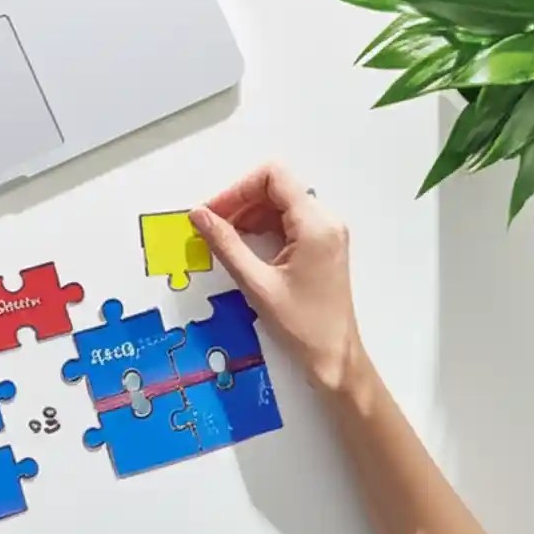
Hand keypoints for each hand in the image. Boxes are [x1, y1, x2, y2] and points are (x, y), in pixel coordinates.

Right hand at [190, 163, 363, 393]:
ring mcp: (326, 232)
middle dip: (240, 202)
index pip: (273, 177)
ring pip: (280, 204)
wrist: (335, 356)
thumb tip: (198, 215)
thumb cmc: (301, 325)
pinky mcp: (322, 245)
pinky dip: (262, 227)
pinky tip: (242, 246)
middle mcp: (325, 220)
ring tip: (223, 238)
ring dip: (249, 215)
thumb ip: (225, 244)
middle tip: (211, 227)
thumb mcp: (256, 283)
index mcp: (315, 224)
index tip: (213, 213)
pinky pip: (288, 222)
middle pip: (276, 188)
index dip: (237, 189)